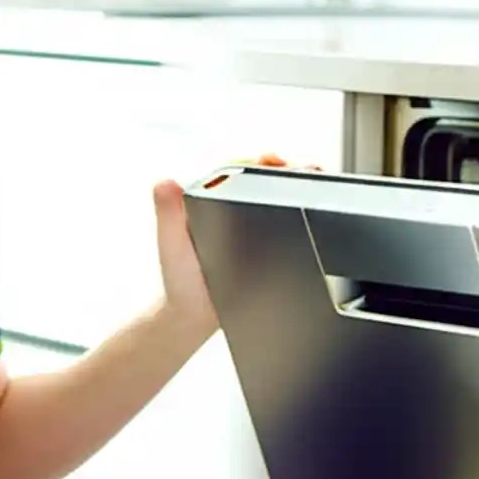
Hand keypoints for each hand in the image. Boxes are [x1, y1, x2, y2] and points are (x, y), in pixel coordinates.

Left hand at [152, 154, 321, 337]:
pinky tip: (310, 212)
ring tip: (314, 181)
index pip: (234, 168)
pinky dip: (297, 213)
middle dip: (285, 169)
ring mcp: (243, 225)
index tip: (273, 160)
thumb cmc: (179, 282)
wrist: (193, 317)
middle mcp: (225, 207)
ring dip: (294, 187)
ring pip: (272, 198)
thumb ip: (168, 214)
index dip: (256, 160)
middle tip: (306, 170)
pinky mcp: (259, 244)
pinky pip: (280, 223)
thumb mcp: (172, 245)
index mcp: (204, 199)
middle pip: (260, 179)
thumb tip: (164, 183)